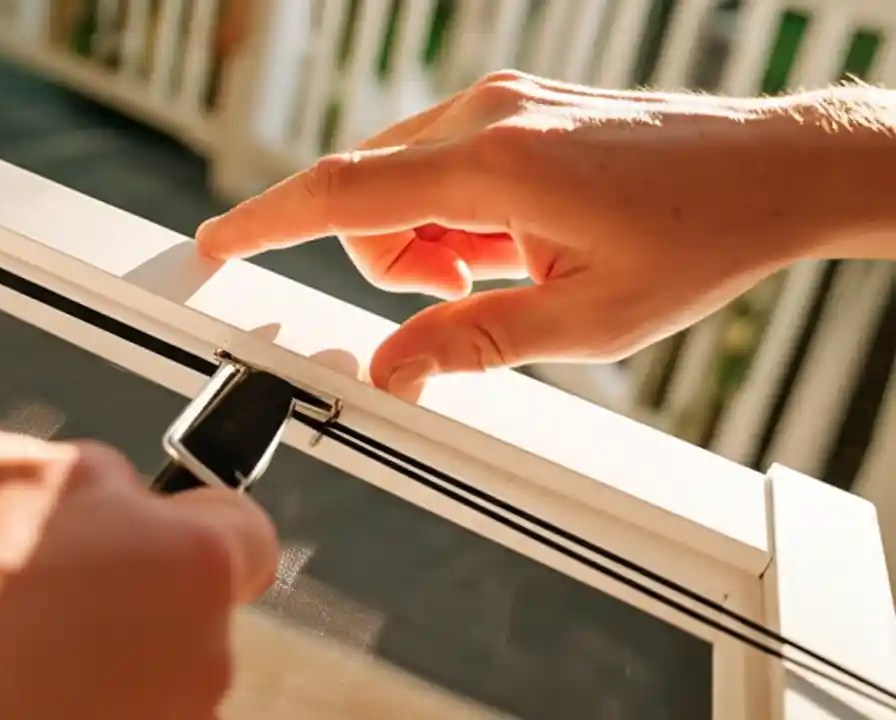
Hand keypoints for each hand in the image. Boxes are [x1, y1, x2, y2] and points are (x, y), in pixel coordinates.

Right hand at [197, 72, 895, 392]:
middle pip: (366, 193)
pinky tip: (518, 237)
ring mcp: (502, 103)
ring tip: (510, 267)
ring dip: (429, 238)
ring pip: (401, 179)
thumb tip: (391, 373)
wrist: (776, 169)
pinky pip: (441, 162)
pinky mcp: (517, 106)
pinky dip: (455, 212)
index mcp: (494, 164)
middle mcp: (487, 116)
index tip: (215, 242)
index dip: (264, 221)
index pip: (341, 190)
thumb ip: (470, 345)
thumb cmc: (698, 238)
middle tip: (466, 295)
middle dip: (390, 260)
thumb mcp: (583, 322)